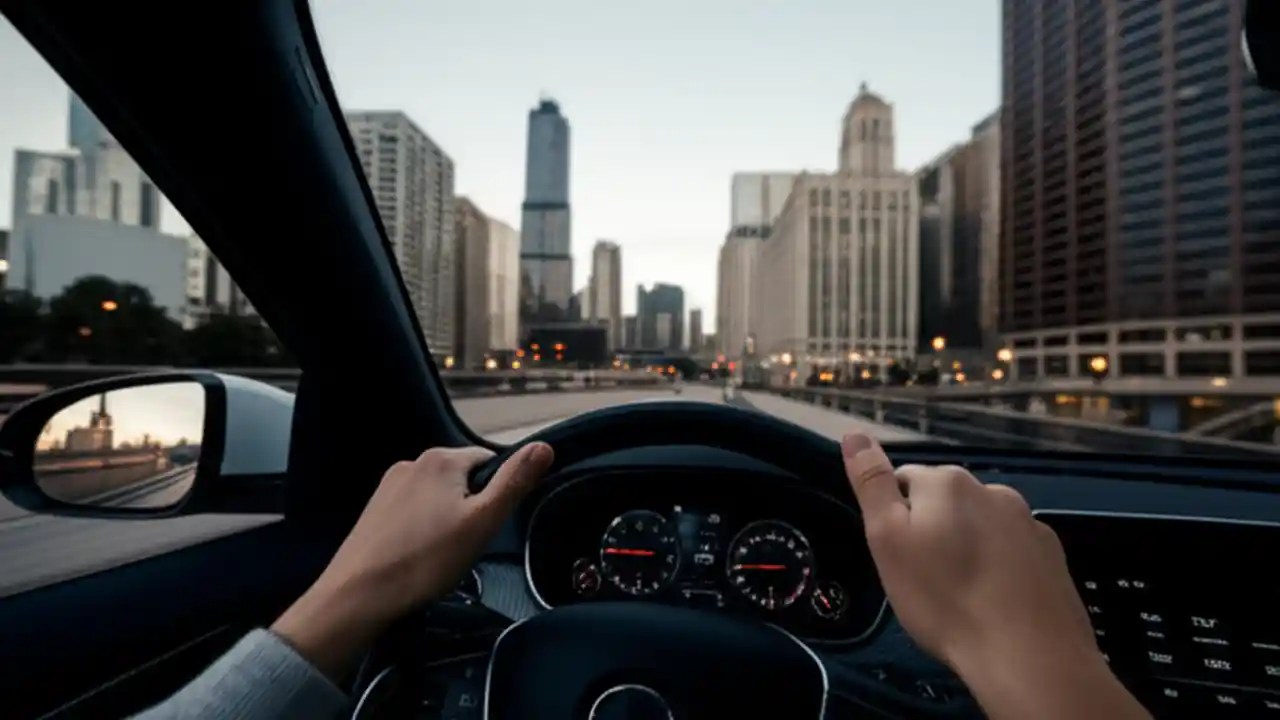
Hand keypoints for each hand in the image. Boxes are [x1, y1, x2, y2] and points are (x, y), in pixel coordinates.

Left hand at [273, 442, 553, 678]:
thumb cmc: (426, 560)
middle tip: (466, 546)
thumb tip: (544, 445)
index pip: (490, 462)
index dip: (497, 494)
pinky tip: (418, 555)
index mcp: (442, 458)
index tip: (489, 527)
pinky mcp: (374, 509)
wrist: (358, 595)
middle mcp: (413, 462)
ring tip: (440, 555)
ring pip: (437, 496)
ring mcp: (389, 485)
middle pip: (462, 479)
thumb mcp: (482, 523)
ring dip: (446, 518)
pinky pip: (413, 510)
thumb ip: (514, 482)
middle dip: (471, 507)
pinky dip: (422, 528)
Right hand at [841, 433, 1147, 719]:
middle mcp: (992, 490)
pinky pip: (1014, 550)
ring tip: (963, 595)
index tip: (897, 558)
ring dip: (968, 547)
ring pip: (981, 525)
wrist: (1030, 655)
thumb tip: (855, 433)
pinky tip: (998, 601)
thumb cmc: (945, 599)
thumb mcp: (888, 541)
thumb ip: (872, 484)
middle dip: (933, 530)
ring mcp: (1029, 522)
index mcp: (947, 482)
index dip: (894, 520)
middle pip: (946, 503)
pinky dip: (1001, 566)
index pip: (903, 482)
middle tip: (925, 581)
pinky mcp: (1053, 554)